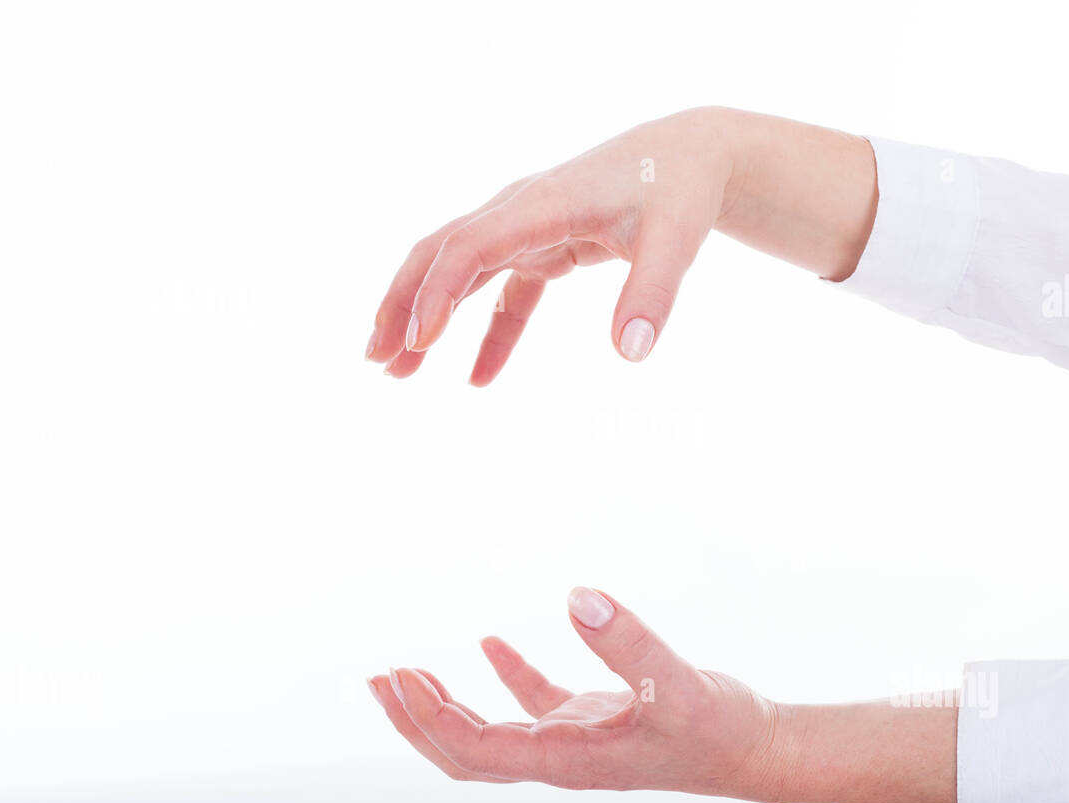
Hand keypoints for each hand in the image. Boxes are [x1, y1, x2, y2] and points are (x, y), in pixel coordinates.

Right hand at [366, 107, 877, 382]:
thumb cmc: (681, 190)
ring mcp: (527, 228)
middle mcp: (521, 211)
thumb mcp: (676, 239)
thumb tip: (630, 353)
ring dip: (425, 317)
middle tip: (377, 359)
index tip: (419, 342)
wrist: (691, 156)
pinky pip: (504, 294)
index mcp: (542, 203)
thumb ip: (653, 293)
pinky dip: (489, 333)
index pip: (471, 244)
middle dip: (404, 304)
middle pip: (441, 252)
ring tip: (398, 373)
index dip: (439, 292)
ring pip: (458, 270)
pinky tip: (479, 380)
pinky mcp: (543, 247)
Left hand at [369, 587, 783, 799]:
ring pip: (492, 732)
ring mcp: (574, 740)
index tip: (402, 678)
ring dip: (447, 705)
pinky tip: (488, 644)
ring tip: (406, 673)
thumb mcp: (677, 684)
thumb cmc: (721, 731)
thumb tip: (577, 596)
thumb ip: (628, 641)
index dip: (434, 718)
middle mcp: (561, 757)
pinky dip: (505, 675)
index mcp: (568, 761)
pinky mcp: (594, 720)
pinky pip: (535, 702)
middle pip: (467, 753)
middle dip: (417, 722)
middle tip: (380, 680)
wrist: (756, 748)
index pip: (479, 749)